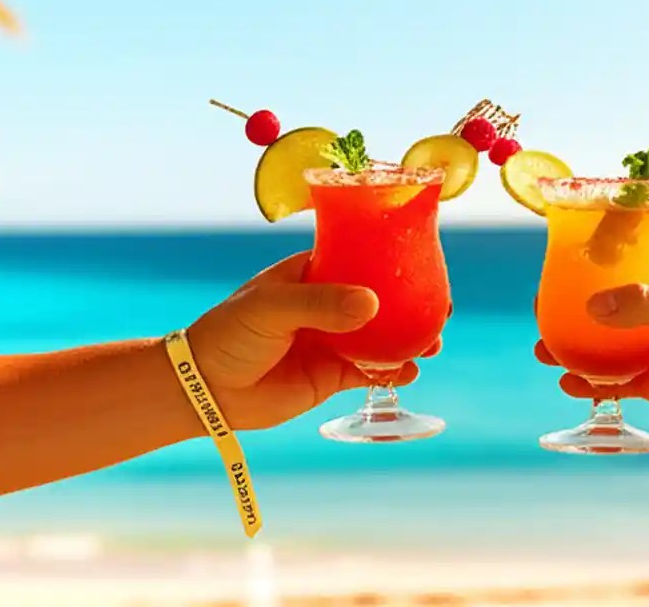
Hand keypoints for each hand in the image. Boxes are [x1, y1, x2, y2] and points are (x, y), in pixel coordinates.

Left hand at [186, 251, 439, 429]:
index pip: (360, 258)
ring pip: (382, 336)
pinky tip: (410, 371)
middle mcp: (327, 304)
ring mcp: (331, 340)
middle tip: (442, 309)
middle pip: (381, 299)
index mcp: (312, 274)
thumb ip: (321, 304)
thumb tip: (372, 304)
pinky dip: (393, 371)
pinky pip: (371, 371)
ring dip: (410, 338)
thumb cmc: (230, 334)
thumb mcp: (273, 308)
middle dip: (412, 303)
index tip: (425, 263)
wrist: (206, 389)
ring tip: (433, 342)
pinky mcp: (330, 375)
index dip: (393, 261)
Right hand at [536, 246, 648, 451]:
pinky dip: (590, 382)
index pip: (639, 254)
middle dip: (577, 302)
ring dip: (576, 345)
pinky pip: (614, 381)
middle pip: (612, 299)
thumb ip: (646, 304)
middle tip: (544, 305)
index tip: (569, 251)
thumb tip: (593, 306)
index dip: (605, 252)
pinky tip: (568, 383)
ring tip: (545, 349)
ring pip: (606, 342)